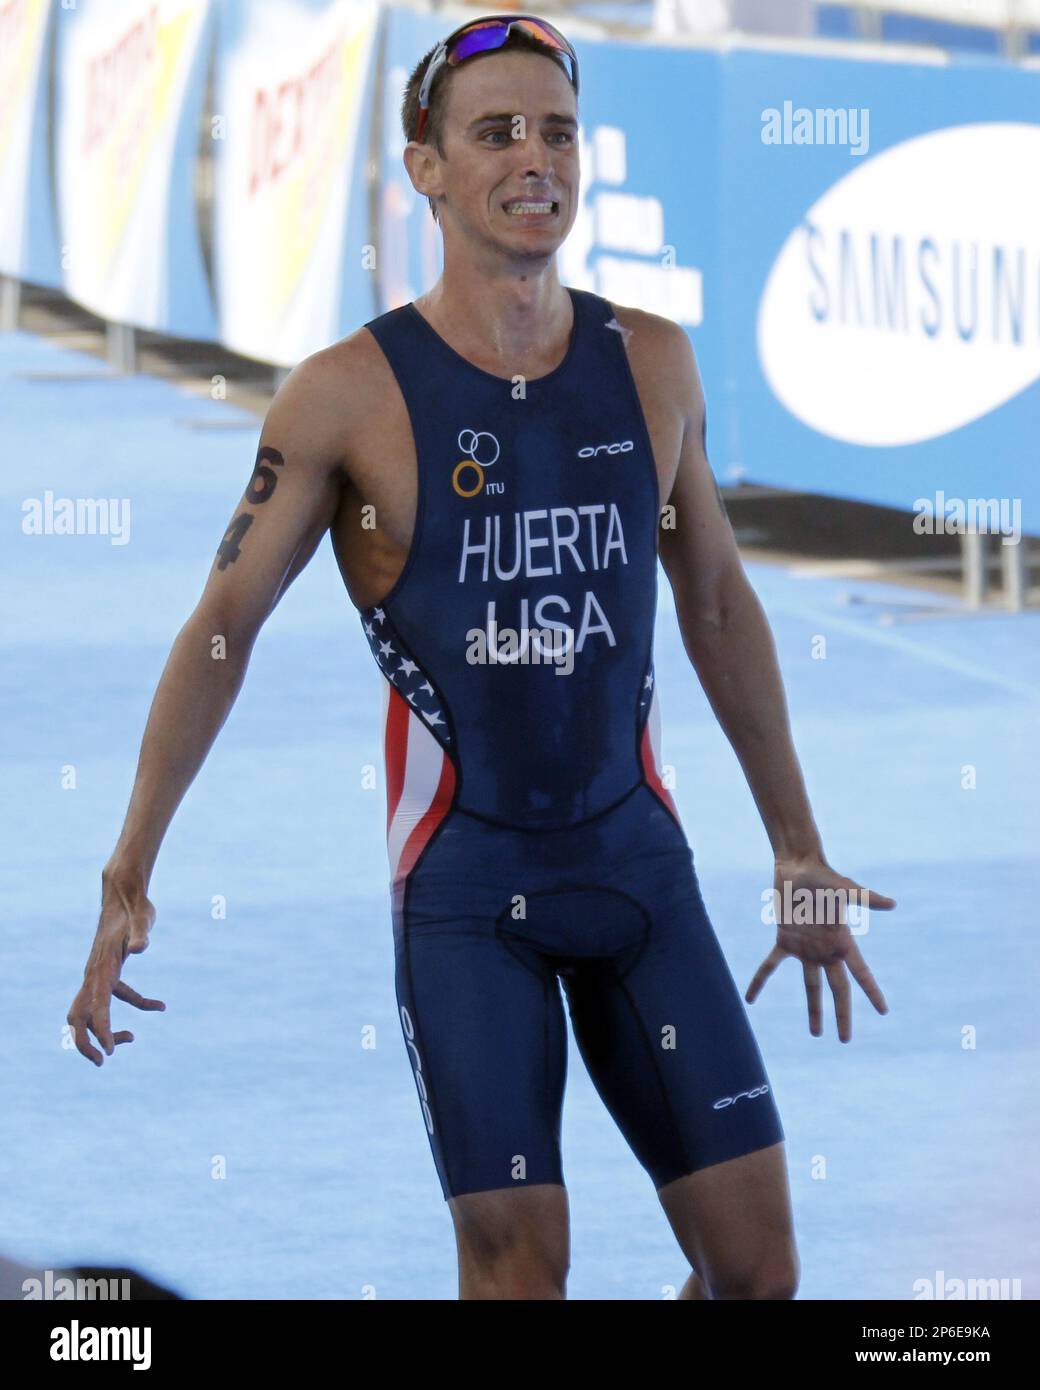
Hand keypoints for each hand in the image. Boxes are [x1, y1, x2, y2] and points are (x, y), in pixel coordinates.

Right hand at [67, 872, 165, 1065]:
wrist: (125, 895)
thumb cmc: (135, 908)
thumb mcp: (142, 920)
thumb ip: (141, 934)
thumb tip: (141, 948)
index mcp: (102, 969)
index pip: (96, 1007)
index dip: (102, 1030)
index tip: (109, 1051)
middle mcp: (94, 975)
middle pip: (78, 1017)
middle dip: (86, 1042)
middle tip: (104, 1059)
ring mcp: (98, 974)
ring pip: (89, 1012)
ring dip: (102, 1030)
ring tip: (130, 1037)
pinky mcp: (108, 971)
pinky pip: (113, 997)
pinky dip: (134, 1004)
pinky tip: (159, 1006)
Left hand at [745, 855, 893, 1041]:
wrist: (798, 866)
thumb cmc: (824, 876)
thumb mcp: (845, 889)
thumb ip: (866, 898)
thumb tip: (892, 904)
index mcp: (843, 942)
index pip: (861, 974)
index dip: (871, 992)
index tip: (883, 1011)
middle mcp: (826, 950)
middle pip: (836, 990)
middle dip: (841, 1015)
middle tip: (844, 1039)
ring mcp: (805, 948)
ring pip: (810, 986)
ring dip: (812, 1009)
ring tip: (815, 1033)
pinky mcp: (784, 941)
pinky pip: (771, 966)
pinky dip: (760, 981)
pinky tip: (750, 998)